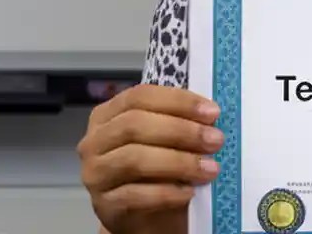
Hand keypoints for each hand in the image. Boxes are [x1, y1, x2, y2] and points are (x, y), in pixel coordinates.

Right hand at [77, 84, 224, 233]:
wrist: (144, 215)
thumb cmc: (157, 168)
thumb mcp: (165, 139)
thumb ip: (180, 122)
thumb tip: (211, 117)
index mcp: (108, 114)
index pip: (140, 96)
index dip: (178, 101)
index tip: (212, 112)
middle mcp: (95, 141)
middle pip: (135, 125)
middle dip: (181, 131)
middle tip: (215, 140)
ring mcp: (95, 173)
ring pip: (134, 159)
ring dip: (178, 162)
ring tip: (209, 168)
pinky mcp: (104, 204)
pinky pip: (135, 195)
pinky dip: (166, 192)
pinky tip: (189, 192)